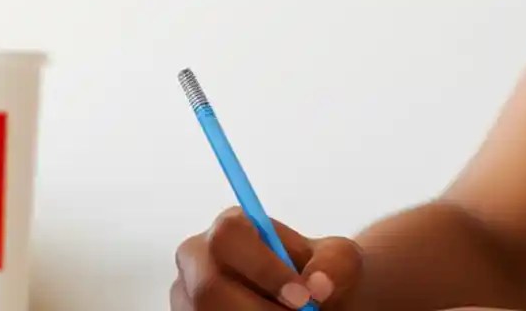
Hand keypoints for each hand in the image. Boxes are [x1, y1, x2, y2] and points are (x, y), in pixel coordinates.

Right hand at [171, 207, 363, 309]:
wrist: (311, 299)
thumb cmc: (319, 274)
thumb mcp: (340, 260)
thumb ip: (334, 265)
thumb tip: (317, 285)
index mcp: (229, 227)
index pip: (229, 238)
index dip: (265, 271)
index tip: (304, 299)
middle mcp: (197, 259)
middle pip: (208, 289)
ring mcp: (185, 296)